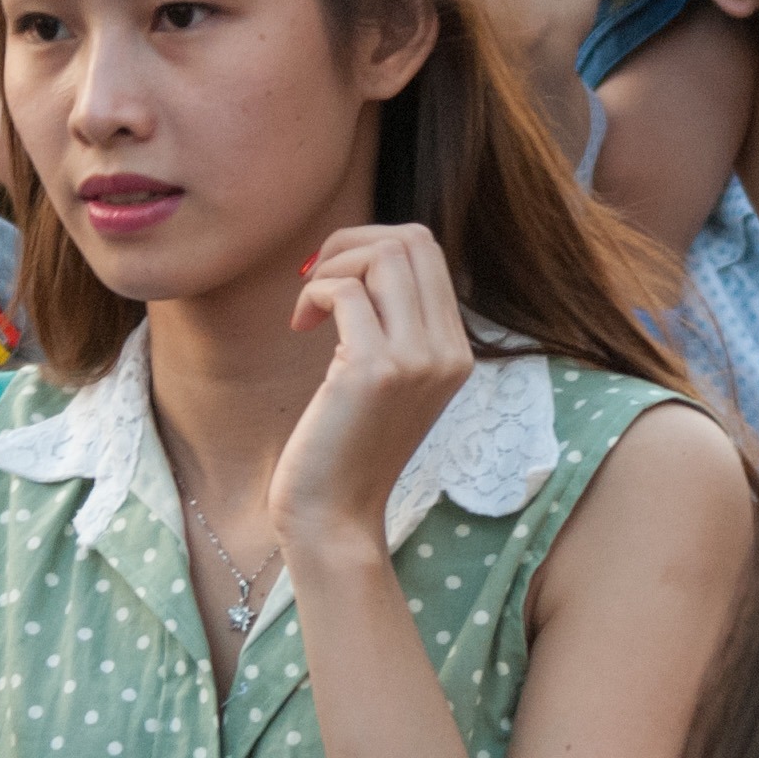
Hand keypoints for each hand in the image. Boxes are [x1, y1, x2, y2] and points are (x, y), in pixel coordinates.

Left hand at [271, 225, 474, 557]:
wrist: (334, 517)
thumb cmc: (349, 448)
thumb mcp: (392, 381)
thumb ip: (399, 328)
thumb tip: (370, 258)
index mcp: (457, 351)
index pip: (429, 251)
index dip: (374, 244)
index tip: (337, 276)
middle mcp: (448, 351)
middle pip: (411, 240)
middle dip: (353, 243)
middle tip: (317, 280)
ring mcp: (417, 360)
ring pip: (383, 255)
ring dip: (333, 266)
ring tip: (309, 306)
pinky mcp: (375, 371)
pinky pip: (347, 292)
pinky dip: (316, 293)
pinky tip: (301, 325)